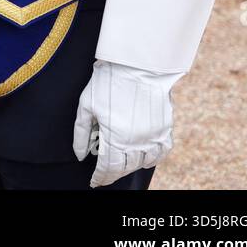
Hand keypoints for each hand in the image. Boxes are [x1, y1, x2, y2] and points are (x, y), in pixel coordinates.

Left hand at [72, 60, 177, 187]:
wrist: (138, 64)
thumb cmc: (107, 82)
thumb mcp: (86, 105)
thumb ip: (81, 133)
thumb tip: (80, 155)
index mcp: (115, 138)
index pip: (108, 168)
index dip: (100, 178)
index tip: (94, 182)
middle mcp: (137, 142)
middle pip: (125, 168)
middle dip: (113, 173)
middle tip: (104, 172)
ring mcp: (153, 136)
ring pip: (143, 162)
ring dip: (130, 166)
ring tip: (120, 163)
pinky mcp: (165, 128)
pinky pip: (161, 152)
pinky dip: (152, 158)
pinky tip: (143, 157)